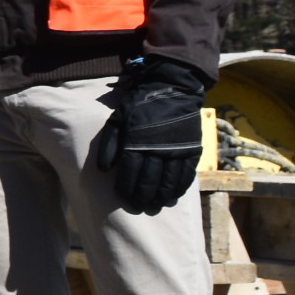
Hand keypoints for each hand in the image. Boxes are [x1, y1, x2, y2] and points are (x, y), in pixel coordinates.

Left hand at [89, 58, 210, 213]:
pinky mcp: (191, 150)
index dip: (126, 189)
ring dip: (161, 197)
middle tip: (139, 207)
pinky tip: (172, 196)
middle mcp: (157, 149)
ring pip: (168, 182)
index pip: (129, 173)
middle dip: (142, 197)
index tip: (124, 198)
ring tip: (155, 206)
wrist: (173, 87)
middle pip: (149, 182)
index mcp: (136, 142)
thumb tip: (103, 169)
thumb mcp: (118, 119)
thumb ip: (109, 144)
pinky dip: (179, 189)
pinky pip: (186, 175)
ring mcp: (176, 151)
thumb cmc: (140, 104)